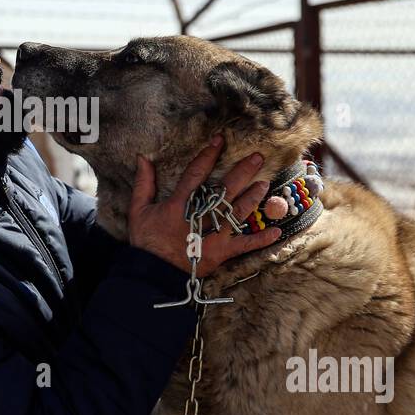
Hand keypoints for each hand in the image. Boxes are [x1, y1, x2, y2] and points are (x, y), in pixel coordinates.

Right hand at [128, 134, 284, 275]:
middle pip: (224, 192)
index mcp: (178, 205)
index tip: (220, 140)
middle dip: (242, 173)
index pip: (196, 175)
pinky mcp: (220, 253)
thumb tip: (143, 158)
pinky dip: (260, 240)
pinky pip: (243, 246)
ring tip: (265, 184)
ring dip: (252, 198)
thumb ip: (143, 183)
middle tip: (257, 158)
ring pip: (236, 214)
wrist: (152, 274)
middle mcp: (198, 218)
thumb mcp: (138, 210)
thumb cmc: (145, 241)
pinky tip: (277, 231)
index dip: (208, 156)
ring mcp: (212, 237)